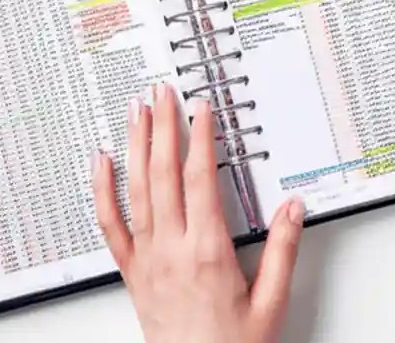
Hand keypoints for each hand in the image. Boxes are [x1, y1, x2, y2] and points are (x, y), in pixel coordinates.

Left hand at [92, 83, 304, 342]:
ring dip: (135, 146)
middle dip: (163, 127)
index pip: (199, 180)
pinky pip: (111, 224)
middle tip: (163, 93)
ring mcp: (147, 259)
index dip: (199, 138)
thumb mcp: (270, 302)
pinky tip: (101, 163)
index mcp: (207, 252)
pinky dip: (102, 190)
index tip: (201, 109)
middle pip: (162, 174)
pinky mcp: (132, 272)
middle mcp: (171, 250)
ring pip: (136, 190)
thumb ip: (283, 251)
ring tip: (136, 113)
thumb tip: (293, 209)